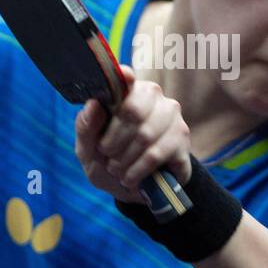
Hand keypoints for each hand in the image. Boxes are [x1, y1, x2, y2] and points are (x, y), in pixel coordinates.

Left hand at [73, 65, 192, 204]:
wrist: (135, 189)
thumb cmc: (108, 162)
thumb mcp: (87, 149)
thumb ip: (85, 128)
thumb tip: (93, 104)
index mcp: (126, 91)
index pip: (126, 78)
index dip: (124, 78)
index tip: (123, 79)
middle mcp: (153, 96)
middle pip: (133, 110)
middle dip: (113, 141)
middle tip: (106, 156)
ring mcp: (171, 115)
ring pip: (145, 135)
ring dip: (125, 159)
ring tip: (117, 170)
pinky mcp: (182, 138)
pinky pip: (157, 154)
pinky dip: (138, 170)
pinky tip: (131, 178)